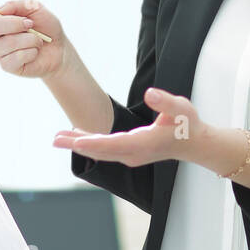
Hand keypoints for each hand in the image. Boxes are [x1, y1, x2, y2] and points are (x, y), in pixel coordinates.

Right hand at [0, 0, 66, 78]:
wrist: (60, 49)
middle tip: (30, 23)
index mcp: (0, 18)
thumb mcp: (37, 9)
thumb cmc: (47, 28)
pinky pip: (14, 57)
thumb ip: (17, 5)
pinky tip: (34, 53)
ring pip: (7, 43)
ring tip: (37, 41)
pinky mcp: (7, 66)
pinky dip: (30, 52)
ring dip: (29, 39)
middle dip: (13, 23)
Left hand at [52, 87, 202, 165]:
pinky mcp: (129, 153)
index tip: (75, 141)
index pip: (114, 144)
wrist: (194, 144)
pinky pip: (105, 150)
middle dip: (76, 145)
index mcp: (144, 144)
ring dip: (79, 144)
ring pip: (100, 152)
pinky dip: (90, 144)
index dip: (93, 143)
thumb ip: (165, 102)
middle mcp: (134, 154)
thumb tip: (149, 93)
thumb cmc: (187, 125)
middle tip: (54, 139)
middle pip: (100, 151)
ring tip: (57, 137)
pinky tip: (77, 136)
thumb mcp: (181, 109)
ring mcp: (130, 156)